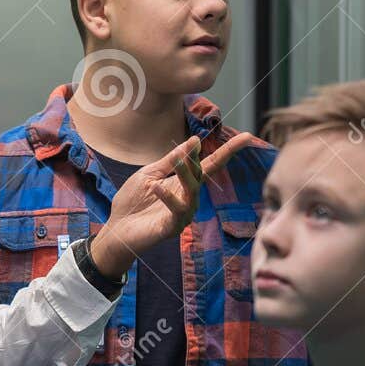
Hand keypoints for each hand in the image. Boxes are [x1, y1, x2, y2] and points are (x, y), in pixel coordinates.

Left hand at [88, 133, 256, 278]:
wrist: (117, 228)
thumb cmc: (133, 202)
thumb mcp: (150, 174)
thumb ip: (171, 160)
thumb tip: (194, 140)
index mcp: (183, 183)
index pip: (210, 164)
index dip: (228, 151)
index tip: (247, 136)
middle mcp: (188, 197)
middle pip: (203, 174)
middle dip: (204, 159)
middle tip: (195, 144)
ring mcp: (183, 213)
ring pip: (192, 191)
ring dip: (186, 174)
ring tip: (178, 161)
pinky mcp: (172, 227)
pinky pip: (177, 211)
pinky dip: (168, 198)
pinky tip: (157, 188)